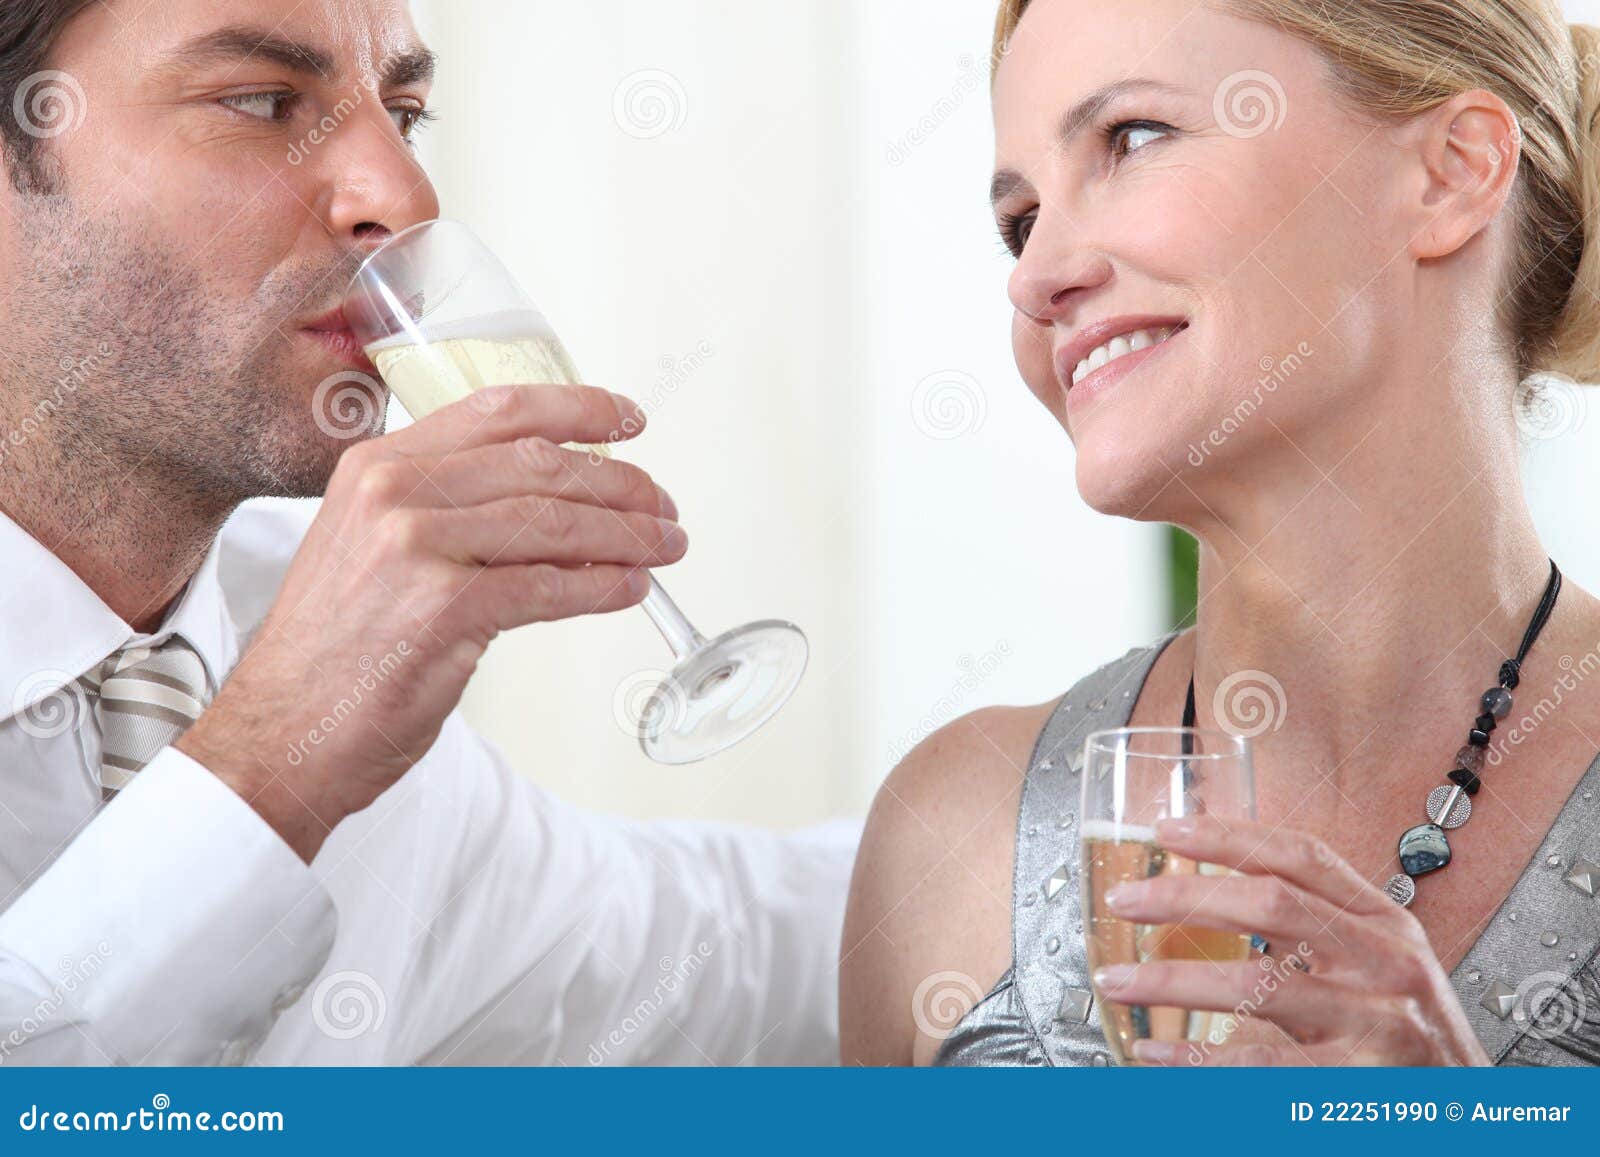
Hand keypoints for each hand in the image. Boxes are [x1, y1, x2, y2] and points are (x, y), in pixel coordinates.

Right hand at [179, 383, 684, 860]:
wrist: (282, 733)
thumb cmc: (335, 651)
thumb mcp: (376, 549)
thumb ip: (449, 510)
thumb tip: (560, 502)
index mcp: (377, 465)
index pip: (498, 411)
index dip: (578, 409)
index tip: (628, 420)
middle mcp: (393, 492)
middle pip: (540, 465)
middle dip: (620, 484)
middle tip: (663, 505)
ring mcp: (415, 547)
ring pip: (554, 522)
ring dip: (627, 535)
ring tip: (664, 547)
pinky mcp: (442, 609)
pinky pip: (550, 585)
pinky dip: (602, 586)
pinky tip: (628, 589)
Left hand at [1091, 813, 1489, 1065]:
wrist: (1469, 1116)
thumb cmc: (1407, 1037)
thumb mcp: (1377, 965)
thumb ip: (1312, 929)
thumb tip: (1205, 898)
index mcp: (1384, 921)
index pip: (1302, 855)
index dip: (1230, 836)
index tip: (1166, 829)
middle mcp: (1386, 962)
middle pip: (1270, 905)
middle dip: (1185, 896)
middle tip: (1124, 900)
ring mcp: (1377, 1022)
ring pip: (1256, 985)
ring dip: (1172, 980)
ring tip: (1118, 980)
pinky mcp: (1360, 1083)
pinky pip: (1259, 1067)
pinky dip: (1196, 1060)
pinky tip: (1155, 1051)